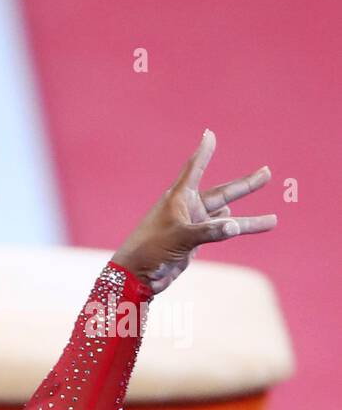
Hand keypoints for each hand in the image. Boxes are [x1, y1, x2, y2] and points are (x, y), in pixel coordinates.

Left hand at [111, 129, 277, 295]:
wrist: (136, 275)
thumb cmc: (150, 250)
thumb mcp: (180, 237)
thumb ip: (208, 232)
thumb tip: (234, 227)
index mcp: (178, 198)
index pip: (195, 168)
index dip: (204, 152)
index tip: (209, 133)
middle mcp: (187, 209)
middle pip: (223, 193)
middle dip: (245, 185)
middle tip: (267, 173)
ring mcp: (191, 225)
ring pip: (226, 219)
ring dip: (248, 221)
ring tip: (273, 221)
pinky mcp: (193, 242)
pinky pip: (219, 233)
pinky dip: (232, 231)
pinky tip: (240, 226)